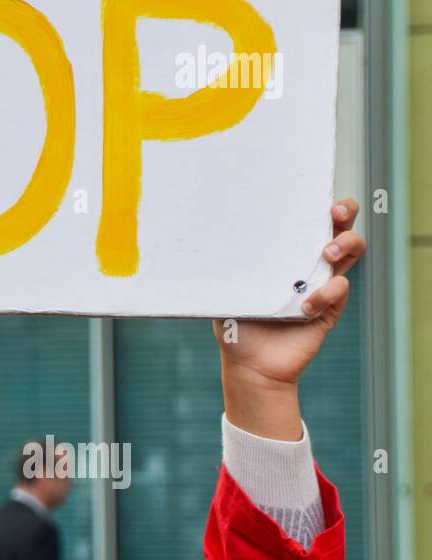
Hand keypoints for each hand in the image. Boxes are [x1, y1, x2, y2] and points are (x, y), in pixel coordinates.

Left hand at [213, 198, 365, 438]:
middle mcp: (306, 262)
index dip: (315, 202)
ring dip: (345, 244)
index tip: (314, 195)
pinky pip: (340, 289)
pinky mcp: (331, 306)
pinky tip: (303, 307)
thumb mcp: (227, 288)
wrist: (250, 364)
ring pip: (351, 250)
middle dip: (344, 212)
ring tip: (325, 254)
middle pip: (339, 226)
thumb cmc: (236, 323)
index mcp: (283, 252)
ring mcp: (322, 282)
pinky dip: (326, 293)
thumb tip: (208, 237)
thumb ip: (227, 264)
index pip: (305, 219)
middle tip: (333, 213)